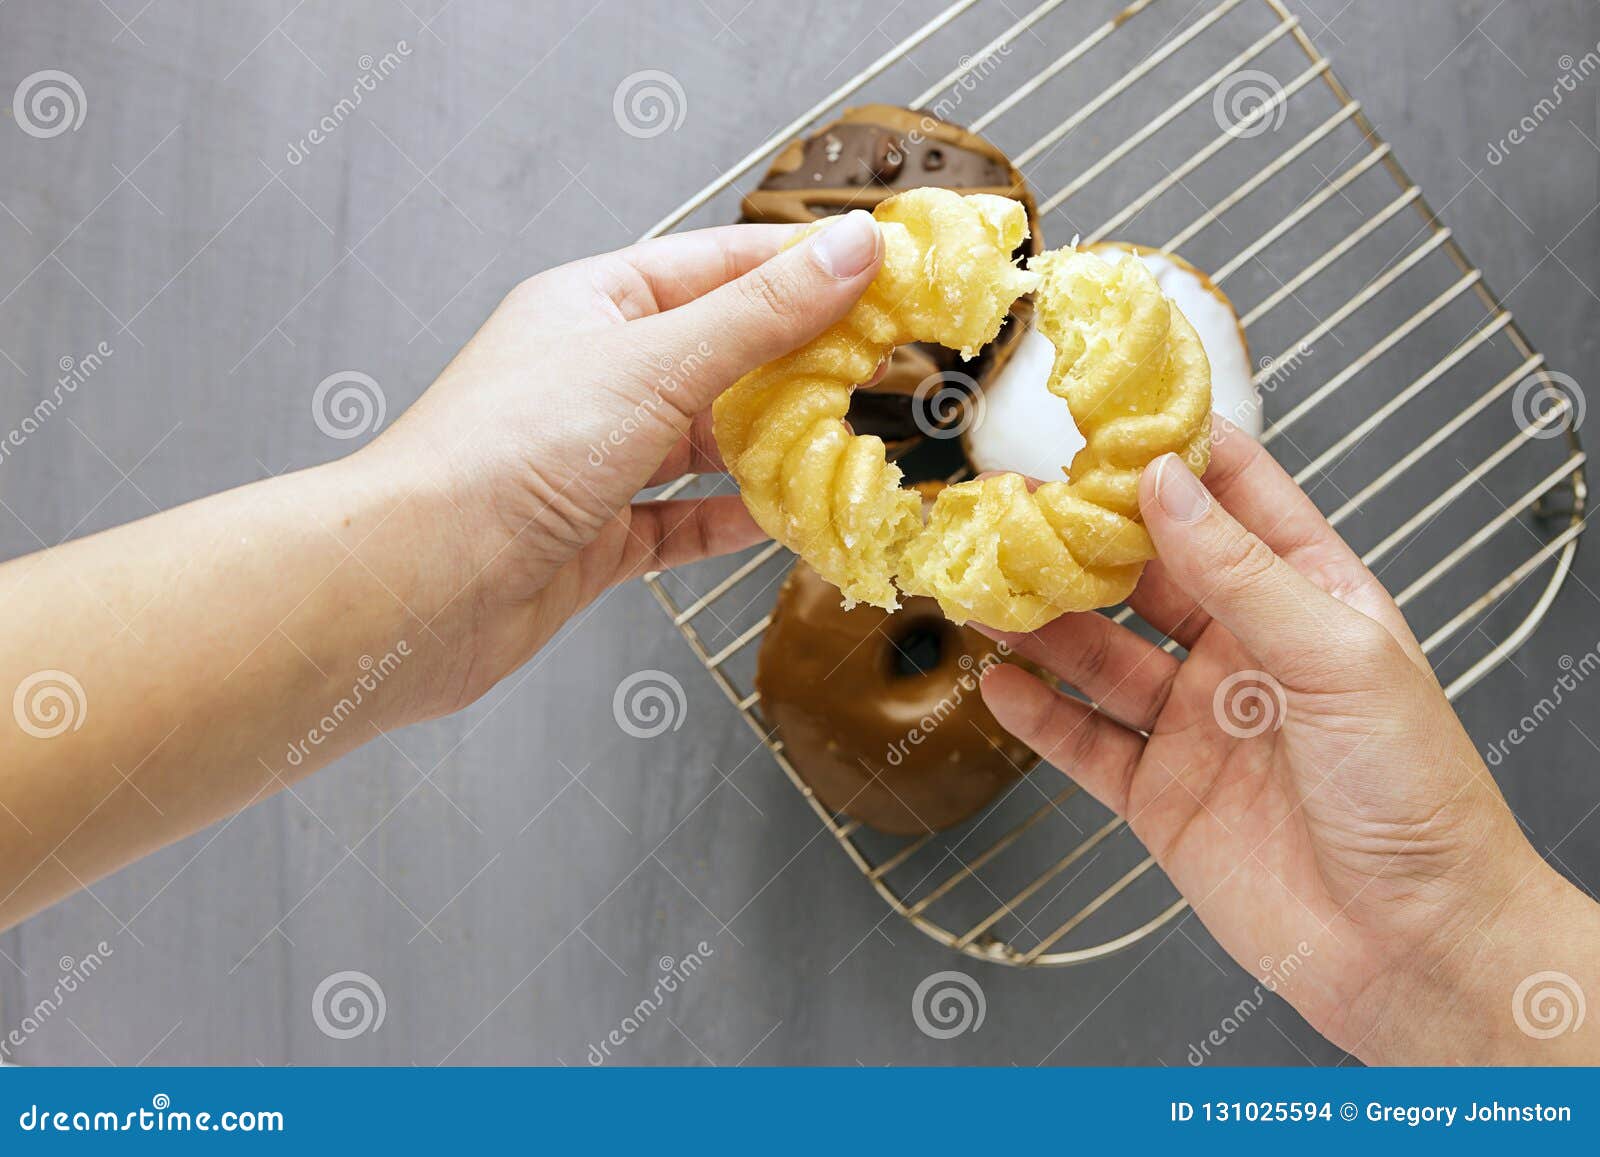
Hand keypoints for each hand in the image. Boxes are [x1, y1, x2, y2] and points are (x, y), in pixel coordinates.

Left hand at [360, 211, 882, 712]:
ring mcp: (594, 462)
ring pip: (706, 445)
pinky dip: (736, 521)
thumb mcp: (652, 365)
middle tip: (886, 368)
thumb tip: (853, 248)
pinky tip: (788, 520)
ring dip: (774, 449)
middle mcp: (593, 377)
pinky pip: (685, 521)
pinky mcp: (597, 539)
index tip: (885, 273)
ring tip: (853, 445)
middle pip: (719, 357)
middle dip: (799, 364)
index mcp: (593, 305)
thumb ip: (761, 315)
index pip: (718, 267)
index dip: (801, 267)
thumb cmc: (506, 454)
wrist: (415, 589)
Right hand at [978, 420, 1599, 1063]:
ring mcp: (1198, 725)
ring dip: (1043, 623)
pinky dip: (1037, 713)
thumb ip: (1241, 573)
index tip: (1106, 414)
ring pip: (1100, 656)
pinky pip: (1084, 742)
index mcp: (1308, 600)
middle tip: (1009, 504)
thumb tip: (1168, 483)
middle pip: (1145, 575)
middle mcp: (1246, 653)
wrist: (1412, 948)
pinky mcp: (1159, 795)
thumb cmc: (1413, 795)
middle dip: (1079, 538)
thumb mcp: (1336, 659)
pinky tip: (997, 681)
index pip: (1235, 500)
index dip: (1174, 453)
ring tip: (985, 590)